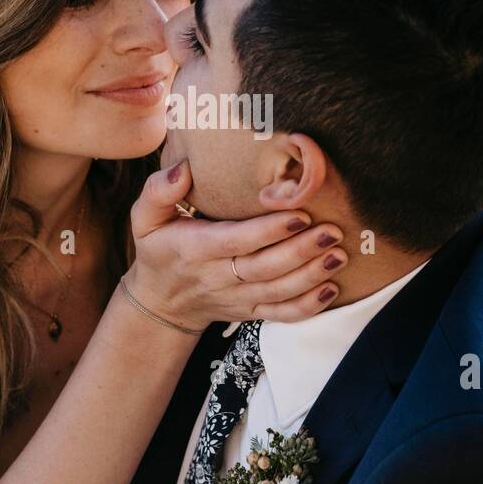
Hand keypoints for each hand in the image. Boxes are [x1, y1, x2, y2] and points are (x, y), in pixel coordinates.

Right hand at [123, 158, 346, 331]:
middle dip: (301, 250)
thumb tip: (183, 169)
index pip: (236, 241)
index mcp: (195, 249)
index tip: (298, 214)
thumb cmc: (158, 249)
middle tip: (332, 230)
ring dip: (311, 275)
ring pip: (278, 291)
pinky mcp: (250, 311)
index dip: (268, 231)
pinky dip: (308, 306)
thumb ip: (159, 191)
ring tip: (338, 254)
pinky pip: (280, 314)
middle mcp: (218, 276)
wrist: (159, 302)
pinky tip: (331, 289)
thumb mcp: (144, 218)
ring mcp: (236, 297)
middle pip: (265, 267)